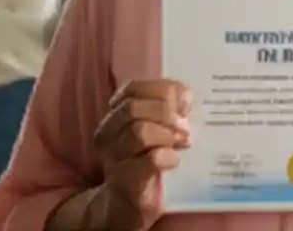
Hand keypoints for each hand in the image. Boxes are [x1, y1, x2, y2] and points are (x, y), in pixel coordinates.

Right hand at [89, 79, 191, 230]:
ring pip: (138, 132)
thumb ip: (166, 109)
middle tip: (185, 126)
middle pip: (133, 108)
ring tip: (182, 142)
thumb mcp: (154, 129)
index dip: (161, 89)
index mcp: (115, 114)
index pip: (132, 88)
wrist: (128, 203)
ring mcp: (114, 157)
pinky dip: (167, 156)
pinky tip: (174, 160)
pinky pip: (149, 160)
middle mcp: (108, 133)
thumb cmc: (144, 160)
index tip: (185, 101)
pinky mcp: (125, 181)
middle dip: (165, 113)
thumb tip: (185, 96)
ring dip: (167, 134)